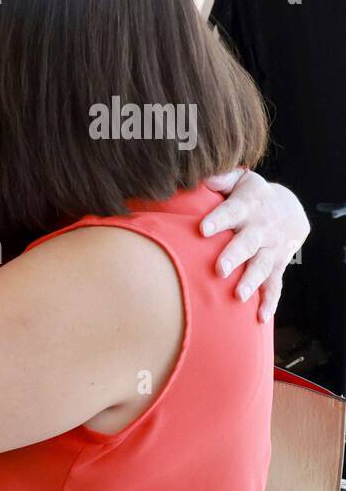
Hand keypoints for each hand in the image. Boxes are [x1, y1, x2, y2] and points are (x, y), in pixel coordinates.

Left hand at [201, 169, 309, 321]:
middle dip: (234, 256)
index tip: (203, 229)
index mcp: (247, 206)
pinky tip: (260, 317)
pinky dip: (270, 301)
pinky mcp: (277, 266)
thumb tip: (201, 174)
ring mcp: (271, 249)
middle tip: (219, 269)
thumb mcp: (239, 181)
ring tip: (239, 295)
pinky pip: (275, 285)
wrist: (289, 209)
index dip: (218, 219)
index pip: (231, 212)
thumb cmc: (251, 196)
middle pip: (247, 243)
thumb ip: (220, 179)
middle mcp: (260, 229)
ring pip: (261, 267)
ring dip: (251, 282)